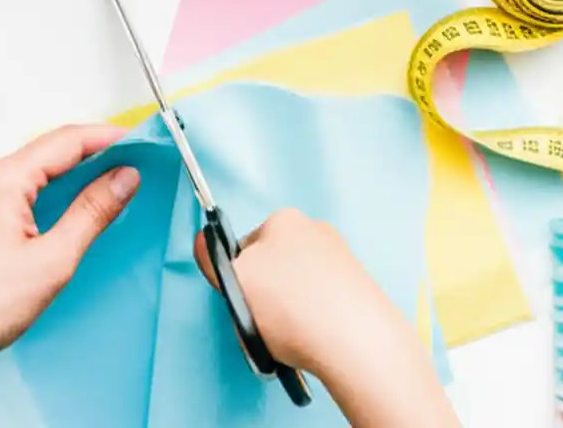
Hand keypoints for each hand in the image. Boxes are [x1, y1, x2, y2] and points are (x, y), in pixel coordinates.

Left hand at [0, 124, 140, 365]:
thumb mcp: (54, 258)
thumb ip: (92, 211)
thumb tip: (125, 176)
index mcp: (2, 179)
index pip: (65, 141)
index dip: (107, 137)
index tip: (141, 141)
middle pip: (49, 148)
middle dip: (93, 150)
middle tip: (135, 158)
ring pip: (35, 166)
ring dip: (74, 168)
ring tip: (114, 176)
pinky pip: (21, 185)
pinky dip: (53, 187)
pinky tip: (75, 199)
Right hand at [193, 208, 401, 374]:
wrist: (356, 342)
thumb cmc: (291, 307)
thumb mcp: (234, 281)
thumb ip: (212, 260)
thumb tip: (202, 242)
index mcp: (284, 220)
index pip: (246, 246)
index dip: (238, 277)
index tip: (242, 299)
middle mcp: (317, 231)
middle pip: (273, 266)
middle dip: (264, 294)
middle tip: (262, 322)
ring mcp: (342, 260)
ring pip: (297, 288)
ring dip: (287, 311)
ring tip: (290, 337)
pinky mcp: (360, 290)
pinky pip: (322, 304)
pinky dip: (313, 320)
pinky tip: (313, 339)